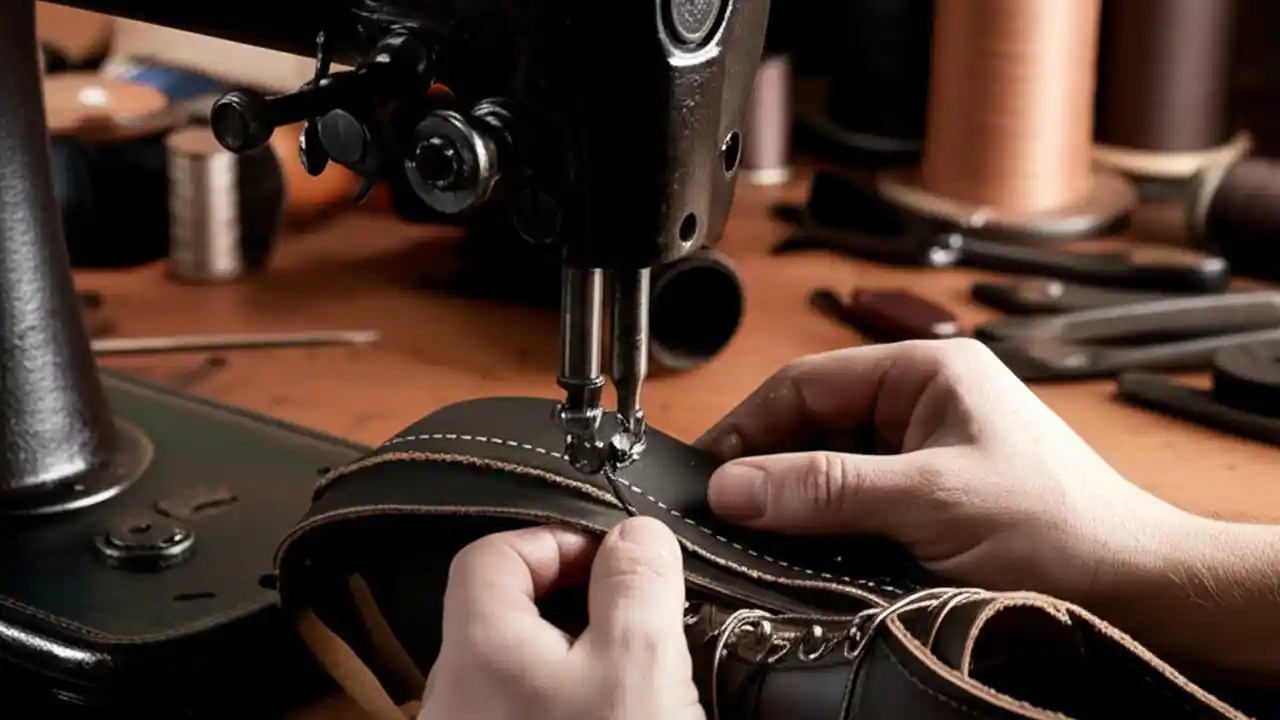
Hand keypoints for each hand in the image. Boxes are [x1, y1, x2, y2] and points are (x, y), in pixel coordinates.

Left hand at [418, 517, 702, 719]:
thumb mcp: (642, 665)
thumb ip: (637, 583)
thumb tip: (635, 533)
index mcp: (477, 651)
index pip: (491, 553)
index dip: (558, 538)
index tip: (616, 557)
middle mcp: (452, 698)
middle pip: (504, 610)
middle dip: (574, 597)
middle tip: (636, 615)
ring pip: (518, 667)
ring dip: (575, 653)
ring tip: (634, 670)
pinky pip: (522, 709)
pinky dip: (566, 698)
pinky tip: (615, 712)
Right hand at [695, 339, 1279, 678]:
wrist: (1133, 589)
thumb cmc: (1062, 527)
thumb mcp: (931, 499)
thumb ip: (828, 488)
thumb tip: (732, 487)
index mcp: (925, 369)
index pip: (806, 383)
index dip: (749, 427)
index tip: (708, 475)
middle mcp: (919, 401)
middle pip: (811, 423)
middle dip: (767, 467)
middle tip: (723, 514)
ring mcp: (921, 449)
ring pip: (828, 465)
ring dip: (794, 499)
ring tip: (755, 535)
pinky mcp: (924, 496)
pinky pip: (851, 500)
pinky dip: (822, 524)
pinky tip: (804, 550)